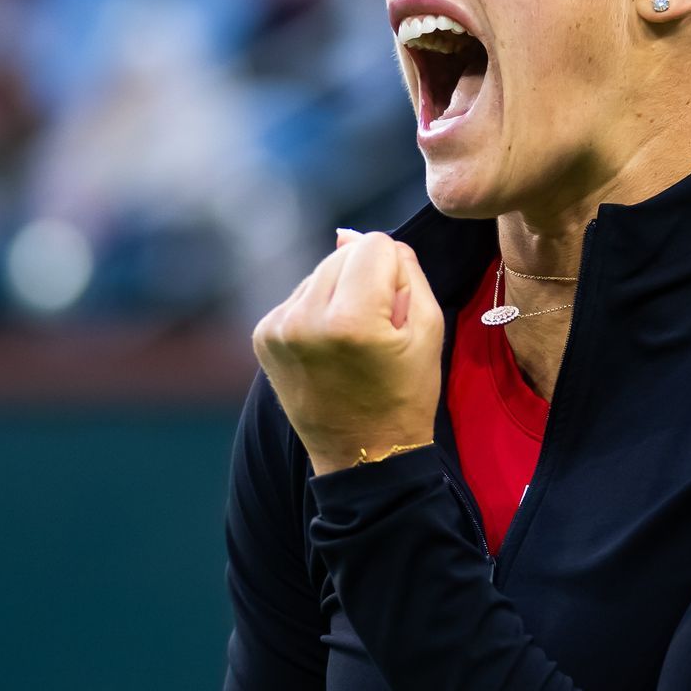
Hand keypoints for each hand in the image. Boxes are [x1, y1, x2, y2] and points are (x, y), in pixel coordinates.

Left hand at [254, 227, 445, 475]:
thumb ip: (404, 270)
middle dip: (364, 280)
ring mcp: (278, 328)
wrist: (362, 455)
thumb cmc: (405, 395)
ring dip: (338, 294)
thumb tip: (352, 235)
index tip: (396, 313)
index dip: (395, 273)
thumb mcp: (428, 330)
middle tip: (374, 332)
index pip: (375, 244)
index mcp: (351, 319)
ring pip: (319, 272)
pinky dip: (317, 311)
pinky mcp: (263, 335)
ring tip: (350, 342)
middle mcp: (305, 319)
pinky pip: (299, 296)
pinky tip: (328, 347)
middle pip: (343, 254)